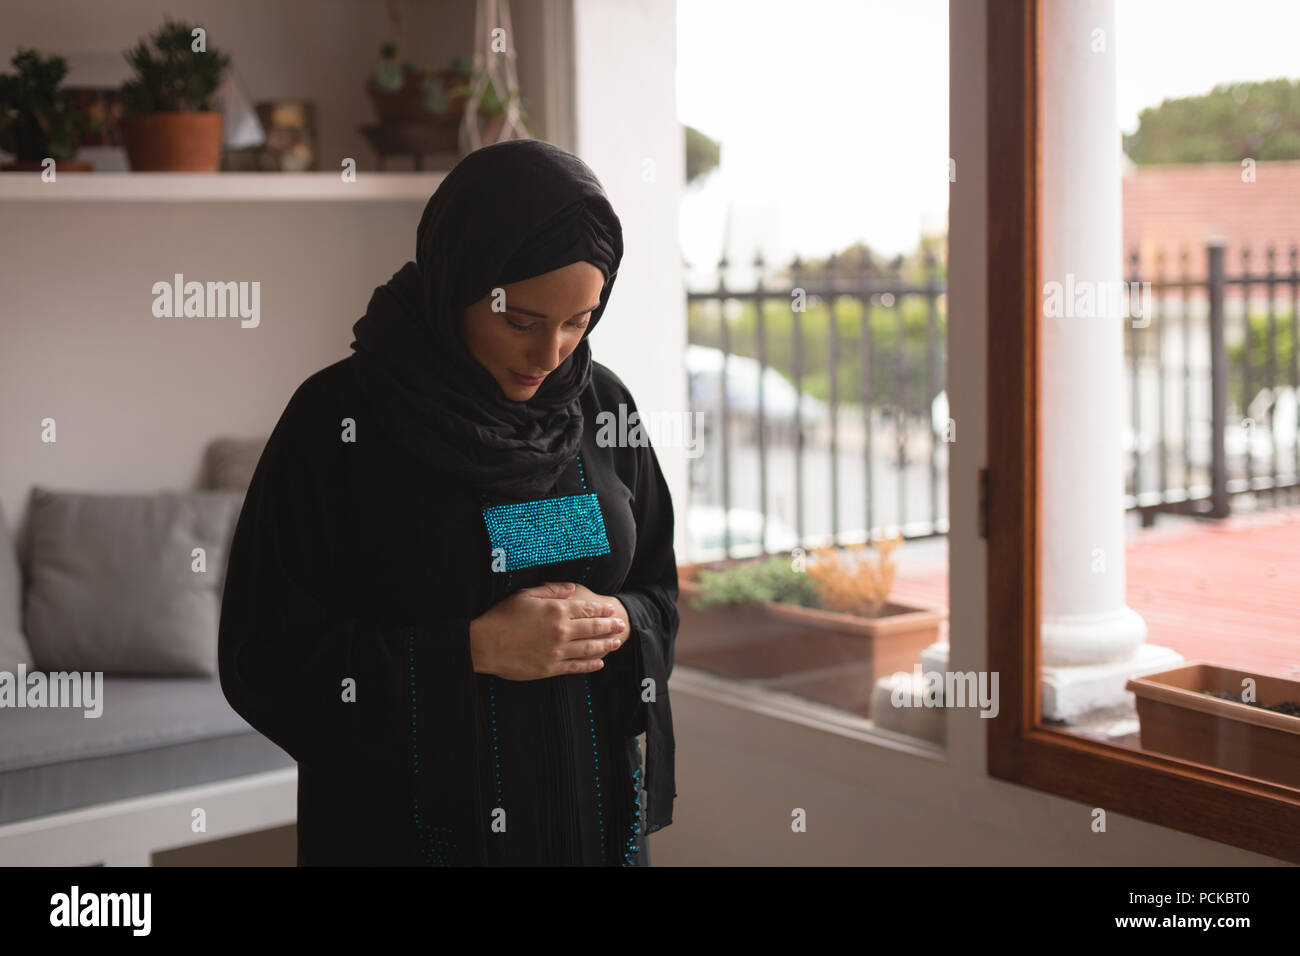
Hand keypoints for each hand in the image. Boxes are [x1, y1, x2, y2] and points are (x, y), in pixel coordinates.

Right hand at [469, 581, 626, 680]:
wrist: (485, 644)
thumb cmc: (502, 616)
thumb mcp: (526, 595)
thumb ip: (552, 591)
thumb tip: (572, 588)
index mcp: (556, 610)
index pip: (586, 609)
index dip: (601, 609)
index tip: (612, 609)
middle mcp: (561, 630)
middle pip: (592, 628)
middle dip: (609, 626)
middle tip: (621, 625)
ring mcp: (557, 651)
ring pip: (588, 648)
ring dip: (605, 645)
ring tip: (617, 642)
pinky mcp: (551, 668)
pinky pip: (576, 667)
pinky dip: (590, 665)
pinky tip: (599, 663)